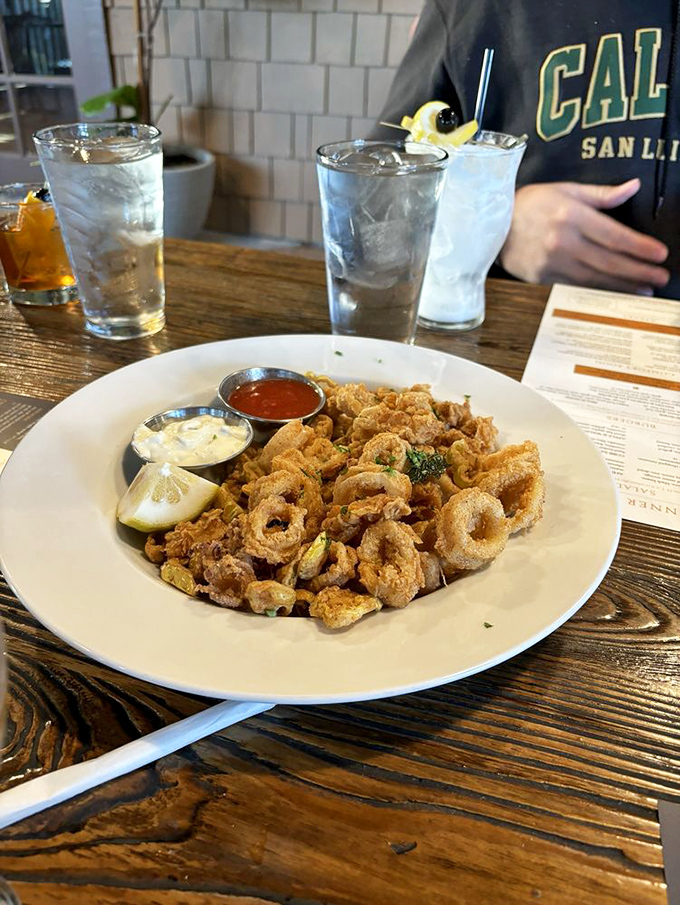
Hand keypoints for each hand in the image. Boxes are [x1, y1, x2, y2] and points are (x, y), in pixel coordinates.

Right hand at [499, 179, 669, 294]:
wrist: (492, 224)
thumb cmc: (530, 204)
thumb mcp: (566, 189)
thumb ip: (601, 194)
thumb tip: (633, 188)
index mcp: (572, 214)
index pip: (614, 235)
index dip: (640, 247)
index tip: (659, 254)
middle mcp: (563, 240)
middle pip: (608, 261)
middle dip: (638, 271)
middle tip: (660, 278)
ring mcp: (551, 262)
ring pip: (594, 279)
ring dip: (622, 286)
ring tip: (644, 291)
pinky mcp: (541, 278)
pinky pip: (575, 288)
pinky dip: (596, 293)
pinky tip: (612, 295)